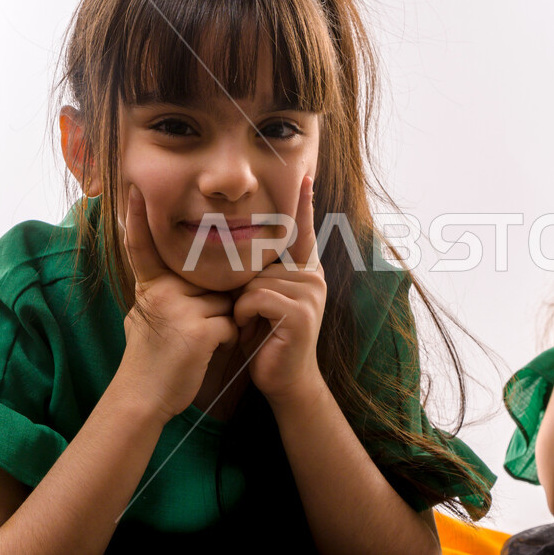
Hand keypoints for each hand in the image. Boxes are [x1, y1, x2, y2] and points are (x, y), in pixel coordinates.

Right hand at [115, 185, 239, 423]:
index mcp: (149, 287)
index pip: (142, 247)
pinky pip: (231, 323)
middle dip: (215, 301)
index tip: (134, 189)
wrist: (142, 398)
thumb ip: (165, 292)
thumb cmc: (151, 359)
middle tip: (191, 328)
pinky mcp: (198, 331)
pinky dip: (227, 339)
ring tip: (196, 342)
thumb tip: (188, 276)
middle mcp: (162, 292)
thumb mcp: (147, 316)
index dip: (135, 219)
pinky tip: (205, 352)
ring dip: (222, 322)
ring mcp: (179, 310)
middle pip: (210, 279)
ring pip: (225, 301)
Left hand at [232, 175, 326, 403]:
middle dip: (245, 284)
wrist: (284, 380)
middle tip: (247, 312)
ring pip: (257, 278)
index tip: (304, 174)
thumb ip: (264, 272)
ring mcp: (311, 294)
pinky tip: (250, 329)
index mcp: (306, 269)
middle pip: (264, 258)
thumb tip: (240, 241)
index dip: (304, 203)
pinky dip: (244, 313)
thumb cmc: (266, 338)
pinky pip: (257, 296)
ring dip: (242, 303)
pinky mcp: (300, 312)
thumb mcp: (263, 298)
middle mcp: (313, 276)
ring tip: (250, 323)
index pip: (303, 230)